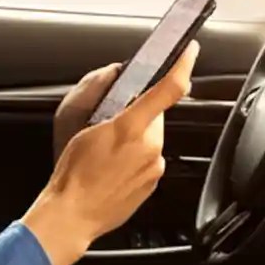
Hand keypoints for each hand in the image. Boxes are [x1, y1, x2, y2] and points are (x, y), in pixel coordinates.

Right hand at [22, 41, 199, 264]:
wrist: (73, 214)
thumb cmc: (73, 173)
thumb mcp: (85, 128)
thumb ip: (114, 109)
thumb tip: (128, 93)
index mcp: (131, 127)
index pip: (168, 89)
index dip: (183, 66)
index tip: (191, 50)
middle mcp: (150, 147)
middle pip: (154, 117)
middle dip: (138, 115)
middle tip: (112, 126)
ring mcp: (154, 168)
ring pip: (151, 139)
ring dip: (136, 139)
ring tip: (108, 154)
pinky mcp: (153, 184)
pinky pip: (148, 160)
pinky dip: (135, 159)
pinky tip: (113, 169)